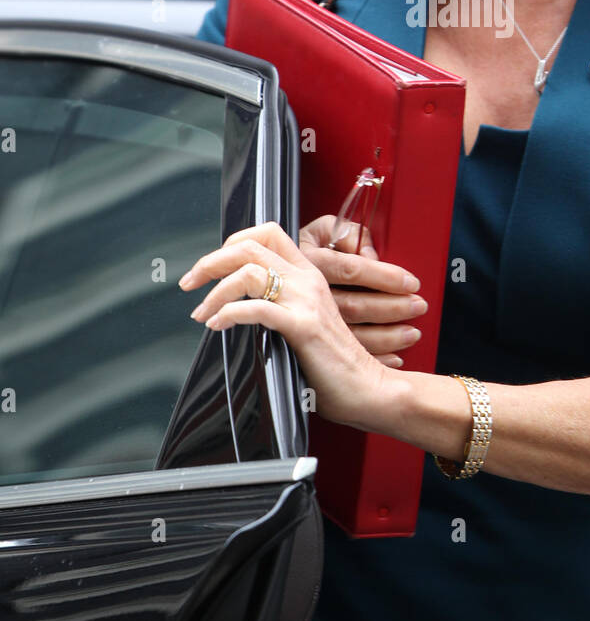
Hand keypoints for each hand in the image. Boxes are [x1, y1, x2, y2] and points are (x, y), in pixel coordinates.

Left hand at [177, 220, 399, 429]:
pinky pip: (257, 308)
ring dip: (215, 293)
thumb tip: (240, 304)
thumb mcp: (307, 321)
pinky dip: (229, 313)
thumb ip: (281, 305)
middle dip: (210, 262)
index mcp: (308, 275)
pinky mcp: (303, 327)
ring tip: (203, 315)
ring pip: (249, 273)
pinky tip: (218, 326)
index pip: (268, 233)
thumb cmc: (334, 364)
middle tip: (190, 284)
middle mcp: (307, 281)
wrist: (368, 388)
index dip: (233, 242)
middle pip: (250, 248)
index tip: (212, 265)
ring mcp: (306, 301)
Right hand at [298, 216, 427, 368]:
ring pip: (352, 332)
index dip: (384, 276)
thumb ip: (349, 233)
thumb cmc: (308, 250)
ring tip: (412, 333)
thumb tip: (370, 254)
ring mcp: (311, 320)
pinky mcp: (314, 339)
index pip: (352, 270)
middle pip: (356, 305)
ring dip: (387, 336)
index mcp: (312, 262)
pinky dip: (373, 358)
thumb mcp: (322, 229)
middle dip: (392, 307)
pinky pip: (346, 353)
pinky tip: (393, 356)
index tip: (409, 281)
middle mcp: (309, 294)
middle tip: (418, 305)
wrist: (271, 274)